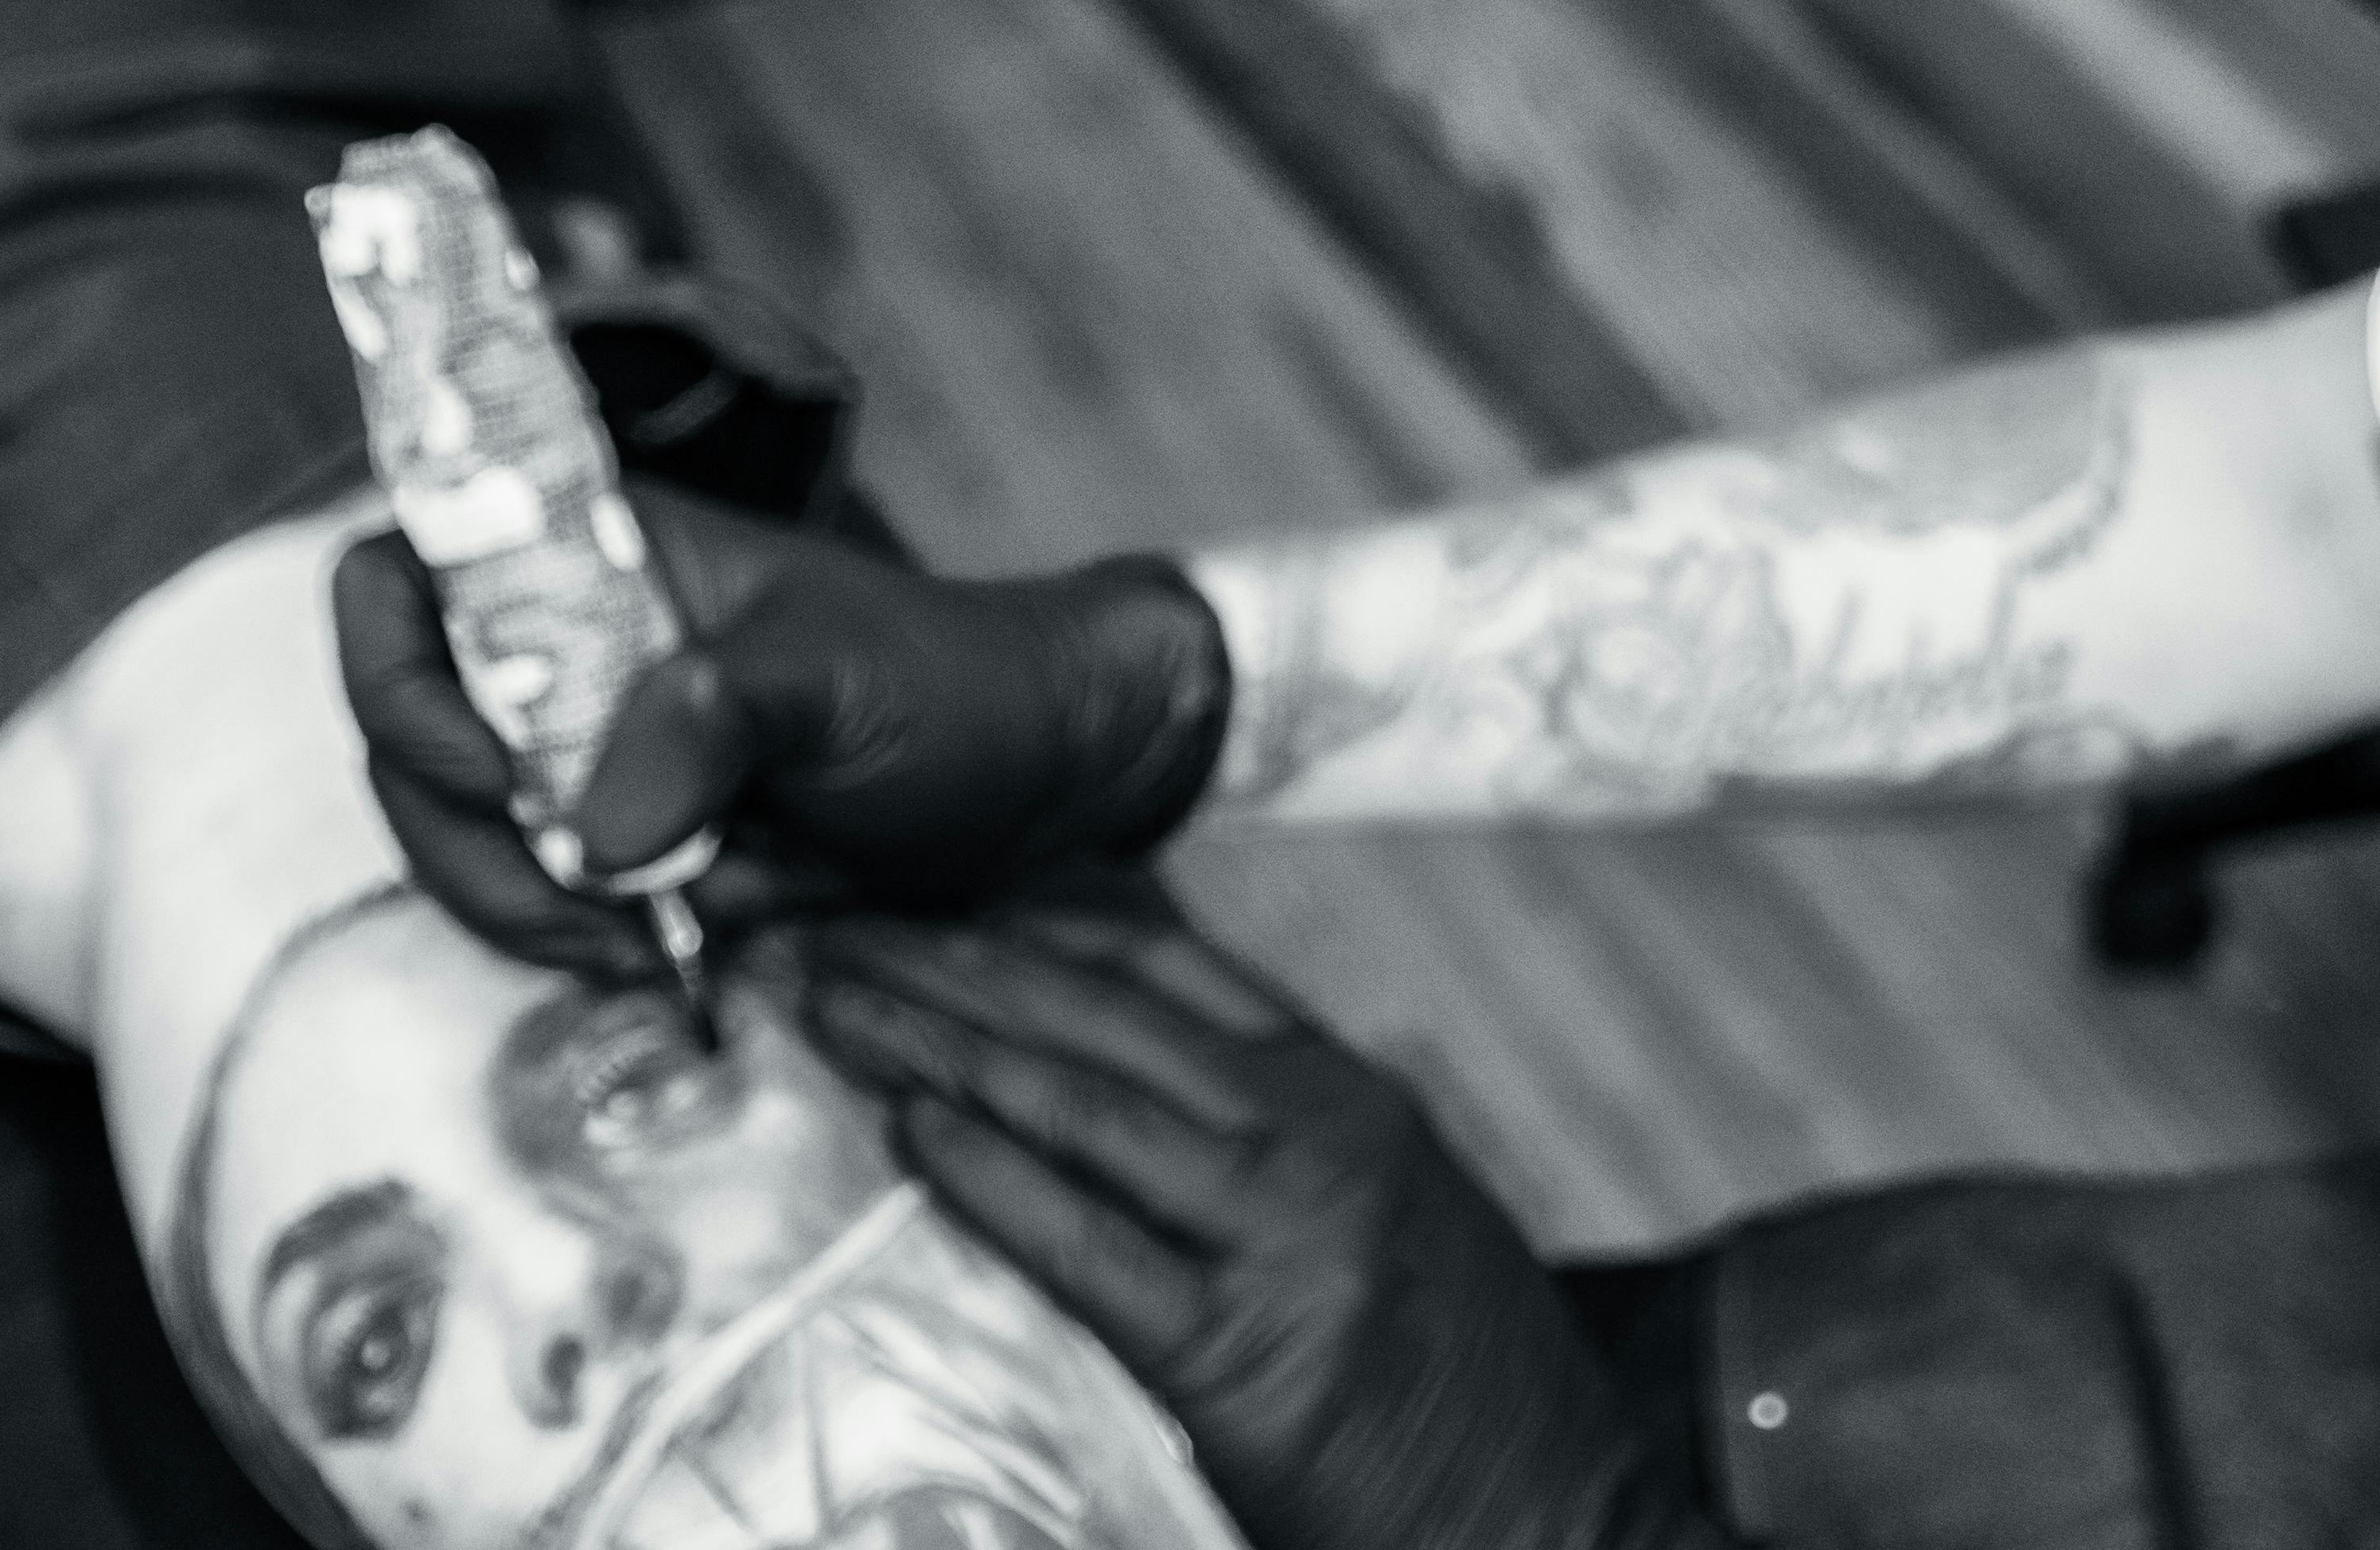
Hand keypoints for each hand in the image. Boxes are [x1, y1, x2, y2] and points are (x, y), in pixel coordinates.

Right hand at [334, 489, 1232, 981]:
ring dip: (544, 905)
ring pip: (454, 845)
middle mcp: (556, 649)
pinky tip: (683, 945)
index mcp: (594, 554)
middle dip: (489, 840)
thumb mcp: (842, 678)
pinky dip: (584, 942)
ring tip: (679, 917)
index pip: (397, 577)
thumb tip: (595, 825)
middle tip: (614, 887)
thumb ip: (715, 717)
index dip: (395, 679)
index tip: (489, 771)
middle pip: (403, 747)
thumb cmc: (954, 689)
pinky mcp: (605, 852)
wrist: (1037, 789)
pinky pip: (525, 909)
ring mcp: (570, 757)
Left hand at [802, 910, 1711, 1549]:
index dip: (1021, 917)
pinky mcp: (1239, 1353)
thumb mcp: (1393, 1200)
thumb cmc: (1465, 1370)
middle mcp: (1317, 1133)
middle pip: (1096, 1011)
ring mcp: (1283, 1234)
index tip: (913, 891)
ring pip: (1076, 1102)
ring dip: (932, 1044)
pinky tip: (906, 1132)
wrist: (1560, 1504)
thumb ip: (1278, 1131)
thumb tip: (1122, 1074)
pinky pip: (1083, 1245)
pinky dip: (986, 1178)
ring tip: (825, 1002)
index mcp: (1347, 1088)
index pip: (1161, 959)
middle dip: (943, 961)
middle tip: (818, 928)